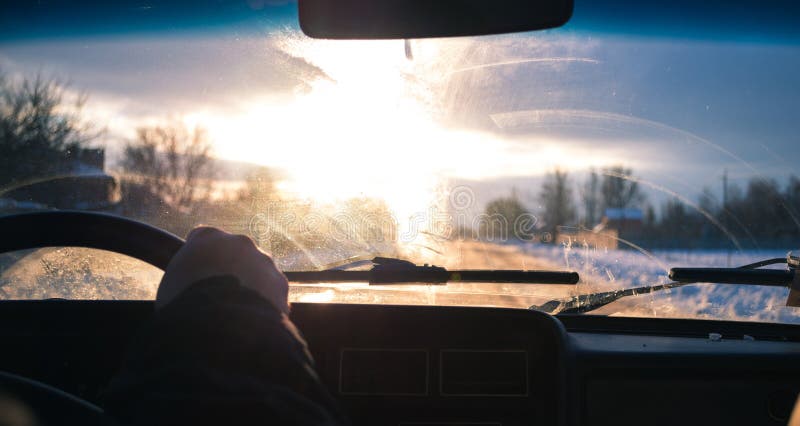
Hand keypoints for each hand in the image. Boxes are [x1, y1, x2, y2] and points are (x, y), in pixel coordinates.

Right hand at [155, 226, 288, 312]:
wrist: (219, 326)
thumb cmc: (184, 306)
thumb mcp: (171, 286)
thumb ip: (184, 276)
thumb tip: (189, 288)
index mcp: (207, 237)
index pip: (203, 239)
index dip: (199, 259)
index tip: (197, 275)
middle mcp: (240, 242)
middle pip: (235, 254)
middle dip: (230, 271)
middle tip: (219, 297)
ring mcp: (264, 261)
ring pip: (257, 272)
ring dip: (250, 287)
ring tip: (237, 313)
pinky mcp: (281, 283)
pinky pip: (272, 292)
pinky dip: (265, 304)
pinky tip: (253, 321)